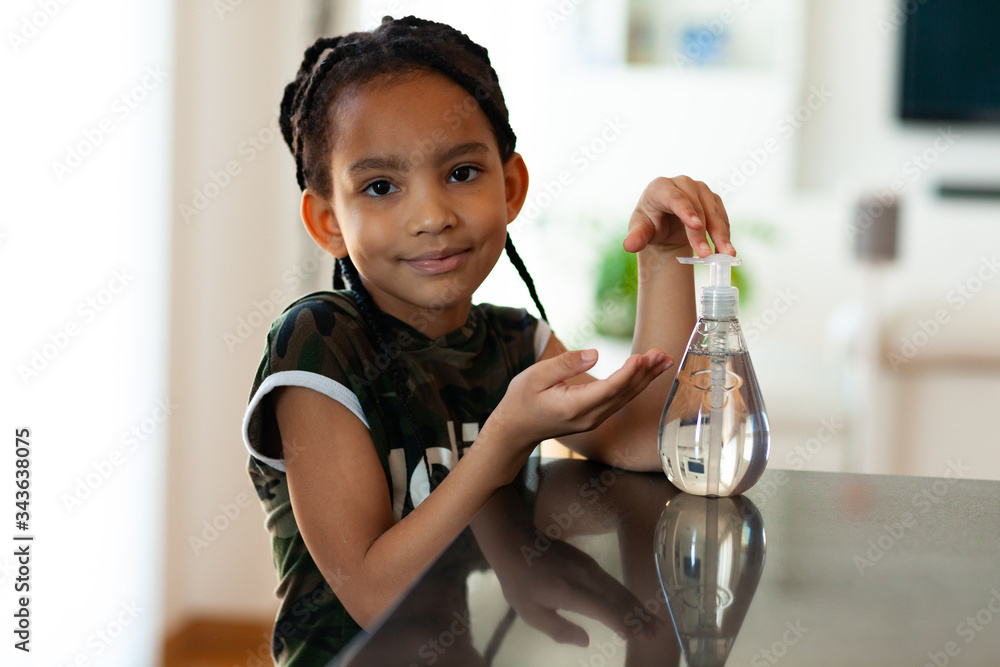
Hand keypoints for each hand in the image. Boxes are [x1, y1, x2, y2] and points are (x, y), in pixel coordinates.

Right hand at [487, 348, 672, 454]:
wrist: (515, 430)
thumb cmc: (521, 400)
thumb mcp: (535, 376)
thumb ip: (566, 364)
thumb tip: (595, 354)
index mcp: (574, 407)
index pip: (609, 389)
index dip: (628, 373)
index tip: (642, 357)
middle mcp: (589, 417)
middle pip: (624, 394)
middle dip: (645, 373)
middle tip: (662, 353)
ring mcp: (594, 420)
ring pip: (626, 398)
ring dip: (645, 378)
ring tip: (663, 360)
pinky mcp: (595, 417)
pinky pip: (620, 400)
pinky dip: (635, 385)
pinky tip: (645, 373)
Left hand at [497, 538, 662, 646]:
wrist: (516, 542)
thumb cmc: (520, 581)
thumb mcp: (531, 612)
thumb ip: (559, 629)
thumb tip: (586, 641)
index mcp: (570, 591)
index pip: (604, 610)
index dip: (624, 623)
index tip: (640, 636)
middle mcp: (585, 577)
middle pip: (618, 598)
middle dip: (638, 616)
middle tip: (656, 632)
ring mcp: (589, 567)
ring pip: (618, 588)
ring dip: (637, 606)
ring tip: (653, 622)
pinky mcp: (588, 562)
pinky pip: (612, 581)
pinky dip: (626, 595)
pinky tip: (634, 604)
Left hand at [622, 175, 734, 256]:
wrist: (664, 226)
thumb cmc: (649, 225)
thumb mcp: (640, 231)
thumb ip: (636, 238)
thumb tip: (629, 246)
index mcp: (659, 187)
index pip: (675, 198)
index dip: (686, 211)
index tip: (696, 226)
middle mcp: (682, 184)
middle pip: (696, 207)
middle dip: (702, 233)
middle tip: (706, 255)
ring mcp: (700, 189)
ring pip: (713, 212)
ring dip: (720, 234)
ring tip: (726, 254)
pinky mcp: (712, 199)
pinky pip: (722, 216)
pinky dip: (725, 233)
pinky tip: (726, 249)